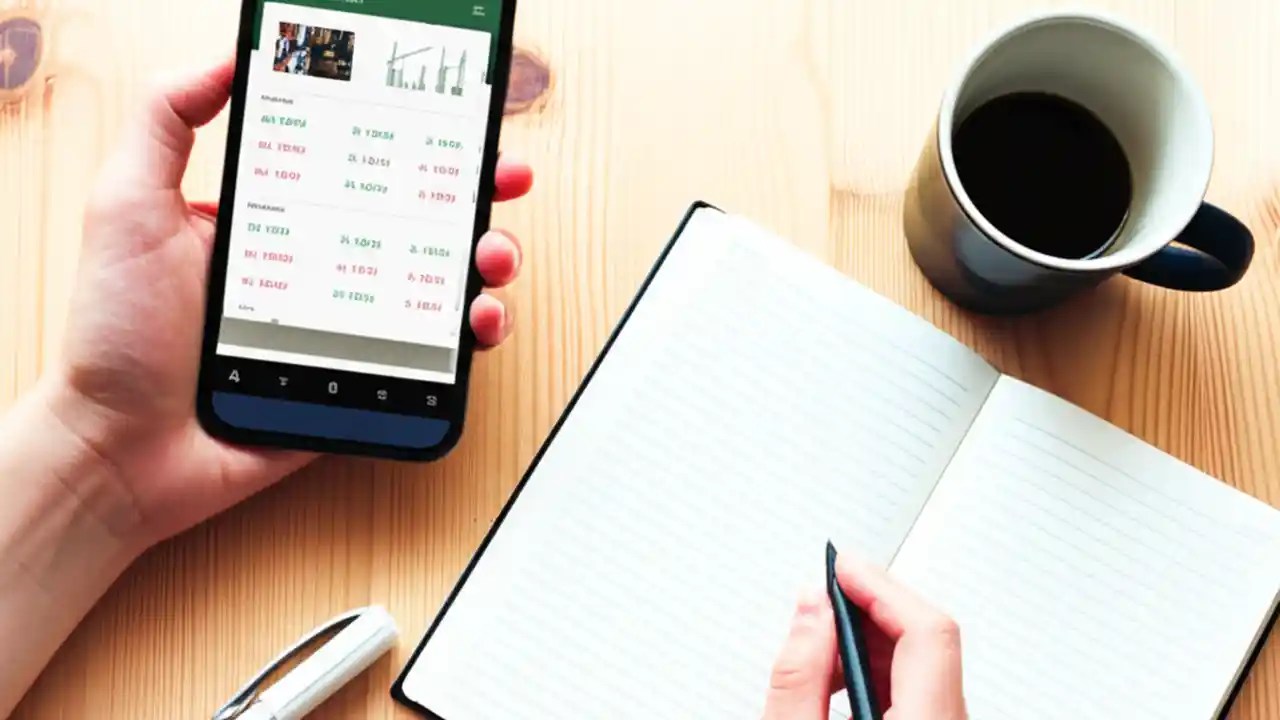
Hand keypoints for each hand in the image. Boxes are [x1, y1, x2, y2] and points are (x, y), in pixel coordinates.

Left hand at [48, 58, 533, 549]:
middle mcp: (323, 267)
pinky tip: (477, 324)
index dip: (415, 142)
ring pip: (441, 283)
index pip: (362, 167)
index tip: (455, 123)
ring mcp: (350, 325)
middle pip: (419, 219)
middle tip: (499, 183)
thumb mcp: (130, 206)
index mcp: (279, 219)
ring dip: (487, 260)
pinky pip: (437, 357)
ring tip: (491, 259)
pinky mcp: (365, 381)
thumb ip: (167, 122)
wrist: (123, 452)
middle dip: (474, 195)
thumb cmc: (117, 337)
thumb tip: (227, 60)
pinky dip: (473, 338)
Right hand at [763, 552, 966, 719]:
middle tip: (825, 597)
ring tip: (820, 649)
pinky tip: (838, 680)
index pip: (927, 631)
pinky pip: (922, 684)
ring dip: (871, 641)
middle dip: (871, 609)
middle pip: (929, 640)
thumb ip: (800, 675)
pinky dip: (879, 669)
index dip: (882, 588)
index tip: (844, 568)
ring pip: (925, 660)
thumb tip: (811, 608)